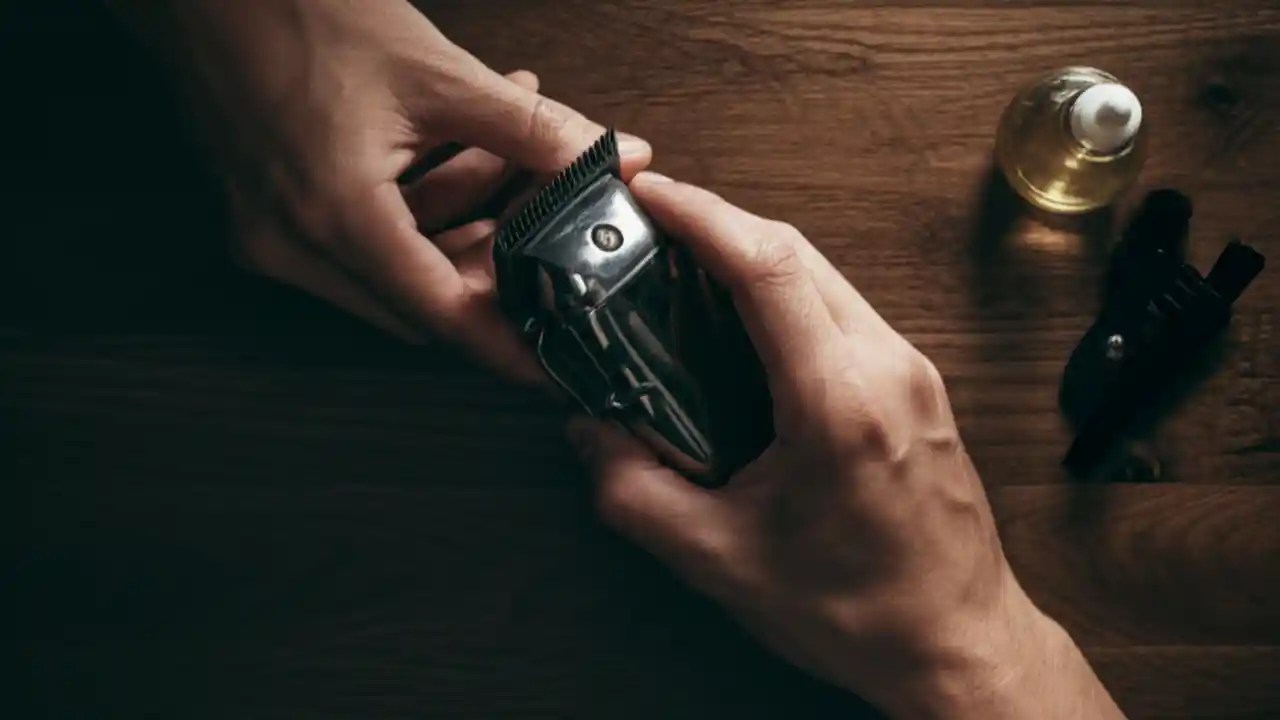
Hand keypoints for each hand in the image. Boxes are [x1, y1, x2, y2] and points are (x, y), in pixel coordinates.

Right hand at [118, 0, 650, 382]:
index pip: (442, 314)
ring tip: (514, 159)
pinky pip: (360, 239)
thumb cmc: (300, 11)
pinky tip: (466, 148)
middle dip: (496, 265)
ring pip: (396, 265)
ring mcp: (273, 234)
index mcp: (334, 218)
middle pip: (422, 293)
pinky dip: (417, 207)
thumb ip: (532, 127)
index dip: (507, 346)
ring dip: (463, 223)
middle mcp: (294, 244)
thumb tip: (606, 158)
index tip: (554, 368)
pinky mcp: (268, 214)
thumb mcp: (437, 74)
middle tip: (552, 228)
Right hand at [568, 174, 1123, 718]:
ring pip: (824, 271)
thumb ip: (636, 494)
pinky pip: (844, 306)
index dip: (700, 216)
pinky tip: (744, 313)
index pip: (767, 267)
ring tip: (685, 257)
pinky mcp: (916, 384)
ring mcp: (912, 370)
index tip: (648, 194)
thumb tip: (589, 434)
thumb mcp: (722, 562)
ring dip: (754, 250)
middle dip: (717, 219)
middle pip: (796, 250)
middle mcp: (888, 368)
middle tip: (651, 218)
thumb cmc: (860, 611)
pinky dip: (786, 287)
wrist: (958, 643)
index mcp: (840, 403)